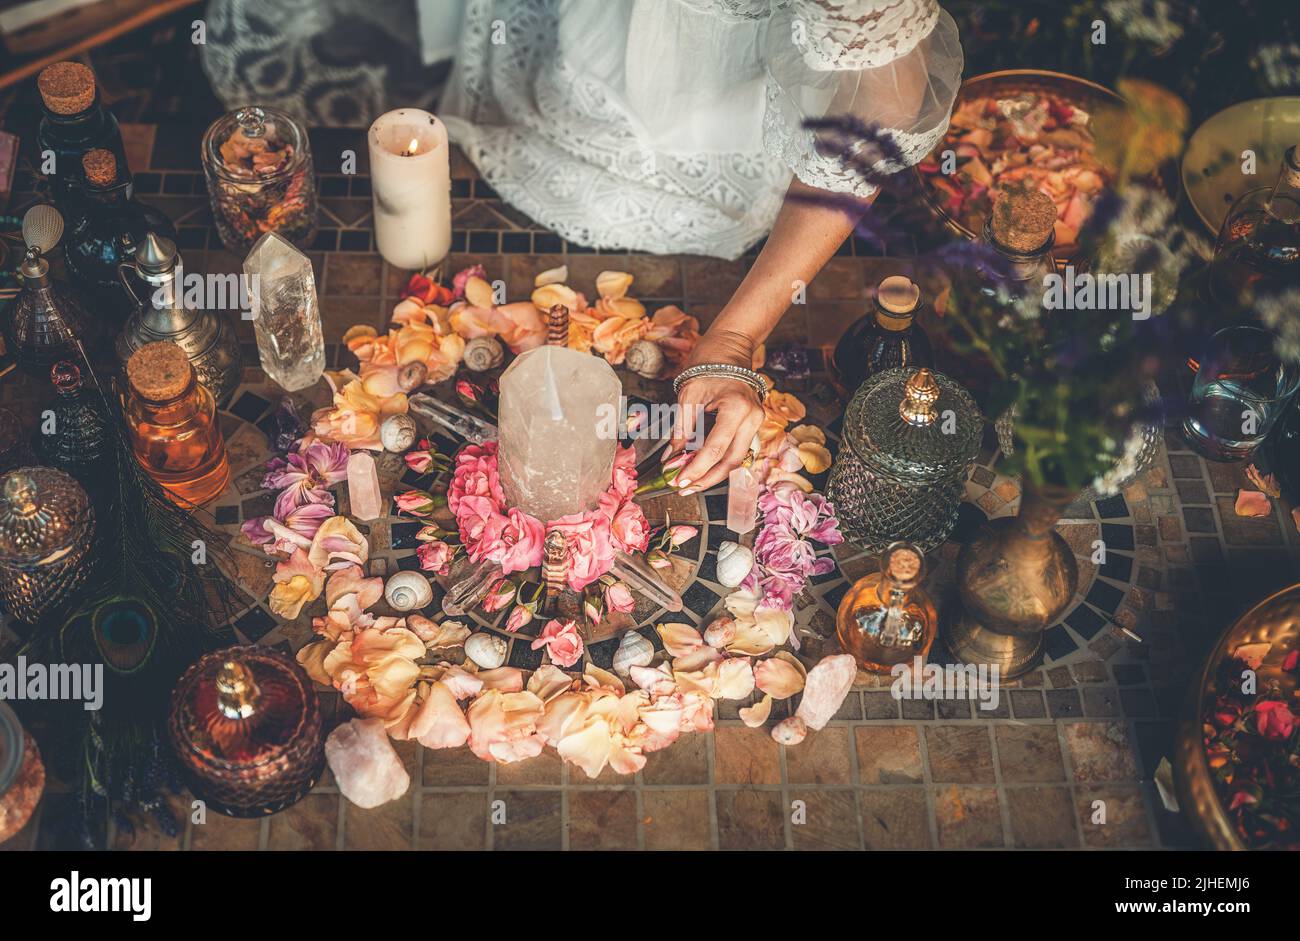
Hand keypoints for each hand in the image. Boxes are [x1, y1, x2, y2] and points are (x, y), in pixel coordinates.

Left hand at [668, 328, 765, 493]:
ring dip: (713, 473)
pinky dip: (720, 460)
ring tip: (690, 481)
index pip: (716, 449)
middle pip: (732, 462)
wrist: (730, 346)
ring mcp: (757, 421)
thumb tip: (670, 456)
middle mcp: (753, 418)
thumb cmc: (709, 362)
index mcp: (737, 408)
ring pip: (737, 459)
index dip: (697, 468)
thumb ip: (681, 428)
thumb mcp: (688, 394)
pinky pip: (737, 448)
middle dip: (707, 478)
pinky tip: (702, 467)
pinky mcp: (752, 424)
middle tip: (684, 488)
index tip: (679, 481)